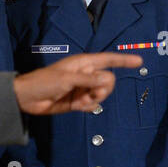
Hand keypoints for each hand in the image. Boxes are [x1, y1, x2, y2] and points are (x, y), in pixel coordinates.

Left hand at [15, 53, 142, 115]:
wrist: (28, 99)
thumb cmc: (44, 82)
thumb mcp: (67, 79)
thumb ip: (89, 79)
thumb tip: (109, 79)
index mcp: (84, 63)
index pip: (108, 60)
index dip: (124, 60)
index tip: (139, 60)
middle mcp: (86, 74)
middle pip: (108, 81)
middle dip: (102, 90)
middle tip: (89, 94)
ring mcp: (83, 88)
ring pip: (101, 95)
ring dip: (93, 100)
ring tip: (78, 101)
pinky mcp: (79, 101)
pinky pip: (92, 105)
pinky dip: (87, 107)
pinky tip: (75, 106)